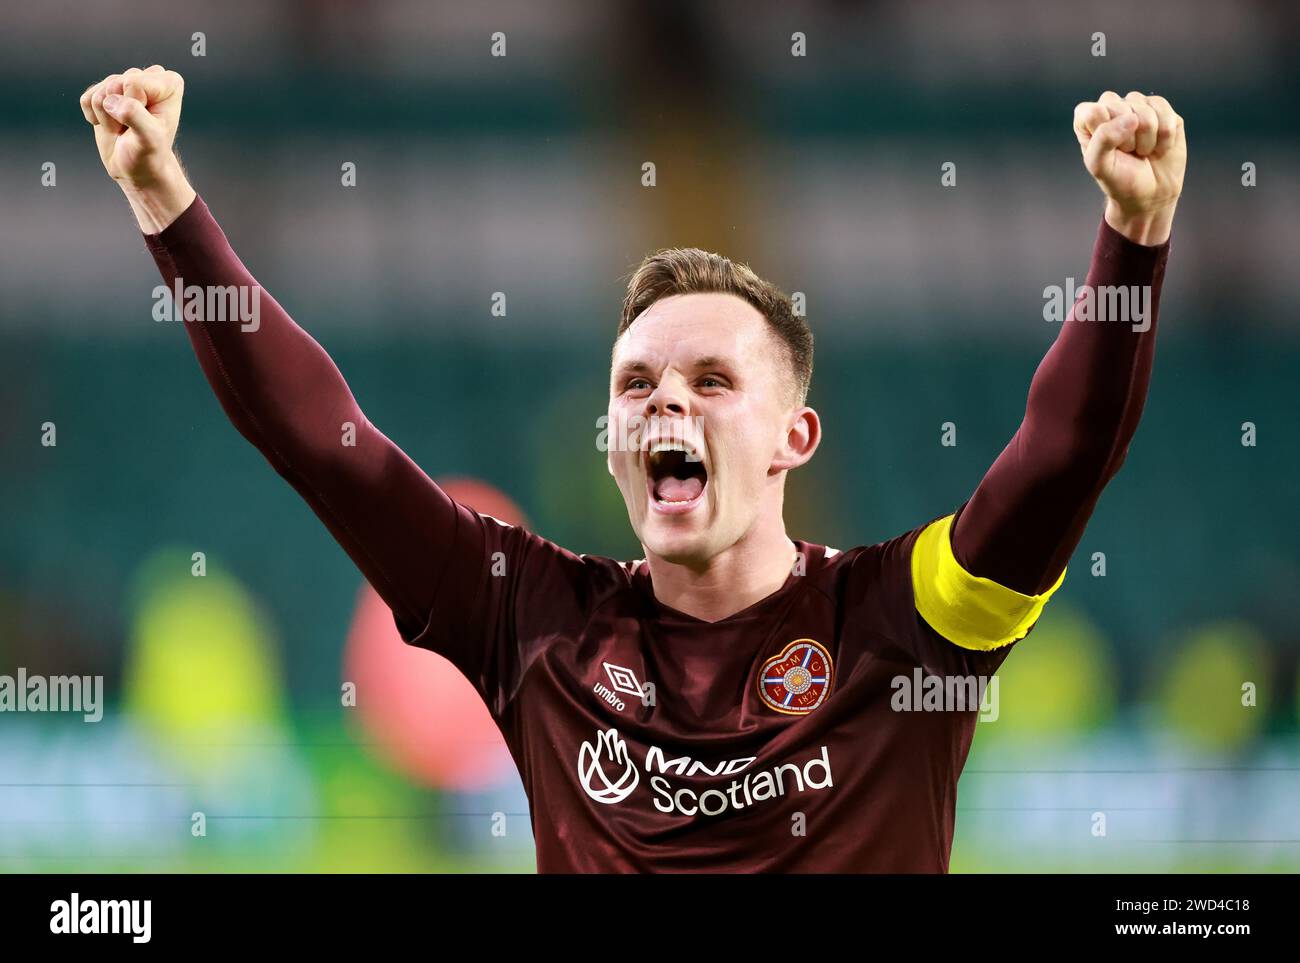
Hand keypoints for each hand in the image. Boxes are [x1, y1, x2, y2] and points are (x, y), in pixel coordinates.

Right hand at [80, 65, 194, 232]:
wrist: (137, 169)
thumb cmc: (149, 154)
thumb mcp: (149, 138)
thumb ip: (135, 115)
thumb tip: (111, 101)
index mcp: (169, 83)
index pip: (133, 83)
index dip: (134, 107)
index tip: (146, 124)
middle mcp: (149, 77)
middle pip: (114, 84)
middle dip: (118, 112)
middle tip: (133, 129)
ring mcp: (125, 82)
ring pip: (99, 92)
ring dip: (107, 117)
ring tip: (124, 129)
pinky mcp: (105, 92)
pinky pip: (86, 99)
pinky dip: (94, 118)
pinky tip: (111, 126)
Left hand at [1074, 91, 1186, 244]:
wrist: (1150, 193)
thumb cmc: (1119, 179)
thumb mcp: (1099, 166)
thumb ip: (1103, 139)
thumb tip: (1132, 117)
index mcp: (1089, 118)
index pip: (1093, 111)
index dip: (1104, 134)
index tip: (1109, 151)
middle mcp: (1113, 106)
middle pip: (1122, 108)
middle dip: (1127, 139)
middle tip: (1127, 152)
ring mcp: (1139, 105)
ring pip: (1146, 111)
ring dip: (1147, 139)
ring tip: (1142, 150)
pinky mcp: (1163, 110)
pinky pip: (1166, 113)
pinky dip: (1164, 136)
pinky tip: (1158, 145)